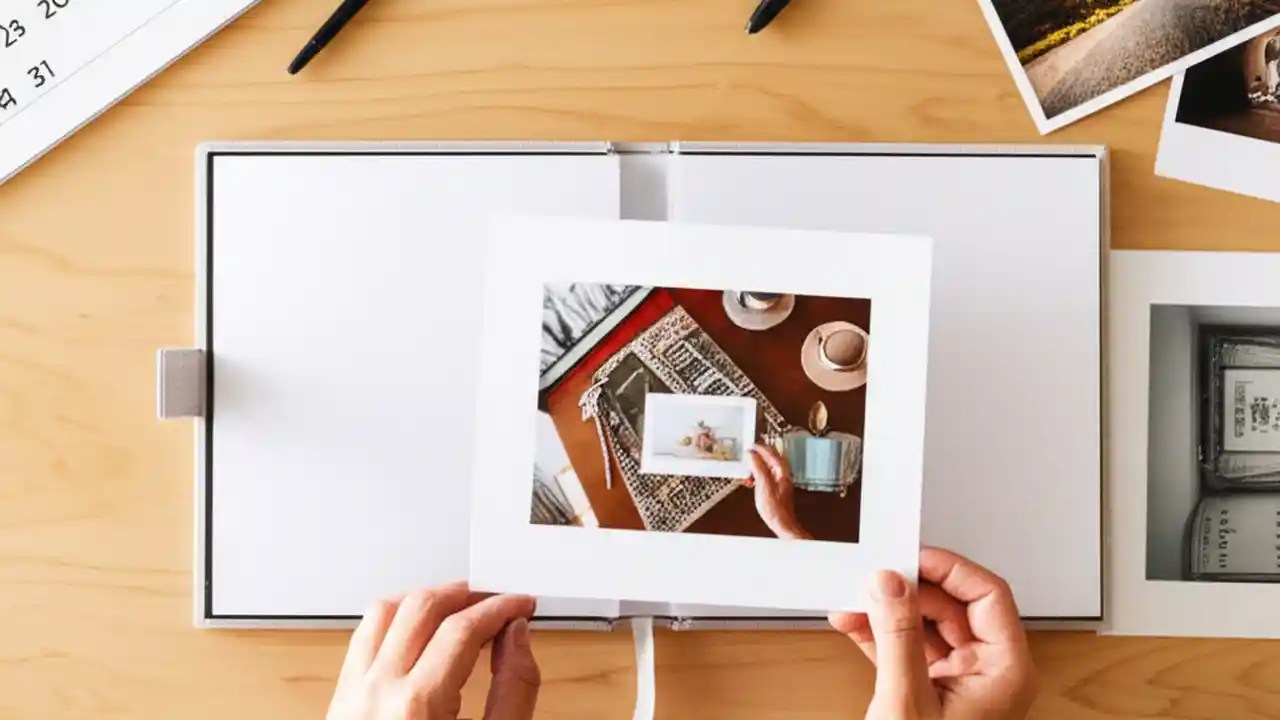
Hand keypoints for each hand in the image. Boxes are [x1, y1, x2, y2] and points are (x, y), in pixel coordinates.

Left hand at [327, 582, 539, 719]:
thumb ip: (513, 692)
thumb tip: (517, 639)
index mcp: (418, 707)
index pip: (464, 626)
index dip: (501, 606)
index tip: (521, 605)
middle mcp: (377, 692)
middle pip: (423, 606)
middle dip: (468, 593)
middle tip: (498, 601)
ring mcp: (351, 694)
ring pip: (384, 611)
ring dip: (427, 600)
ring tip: (460, 608)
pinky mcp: (338, 702)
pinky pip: (363, 637)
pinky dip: (395, 620)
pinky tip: (418, 631)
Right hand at [746, 444, 811, 539]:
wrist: (781, 524)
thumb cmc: (774, 508)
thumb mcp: (763, 485)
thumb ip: (758, 468)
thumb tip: (752, 454)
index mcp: (781, 471)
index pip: (771, 452)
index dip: (759, 448)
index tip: (749, 445)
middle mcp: (782, 474)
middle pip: (770, 458)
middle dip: (758, 456)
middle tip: (747, 454)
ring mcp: (780, 481)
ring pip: (767, 467)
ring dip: (756, 466)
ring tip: (747, 469)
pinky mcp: (776, 488)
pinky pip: (765, 476)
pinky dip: (757, 476)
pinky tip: (751, 481)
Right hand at [828, 548, 1036, 718]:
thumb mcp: (906, 703)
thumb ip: (896, 637)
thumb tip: (890, 583)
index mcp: (1004, 671)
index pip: (988, 596)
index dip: (949, 568)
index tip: (909, 556)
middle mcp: (987, 672)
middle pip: (952, 605)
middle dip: (907, 591)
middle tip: (871, 578)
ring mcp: (959, 683)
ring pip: (925, 625)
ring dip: (886, 612)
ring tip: (852, 604)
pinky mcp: (930, 693)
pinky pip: (907, 648)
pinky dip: (878, 635)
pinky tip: (852, 624)